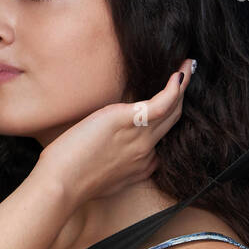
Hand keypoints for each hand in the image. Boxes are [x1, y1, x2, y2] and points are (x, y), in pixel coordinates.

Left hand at [35, 58, 193, 203]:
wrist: (60, 184)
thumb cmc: (69, 179)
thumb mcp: (103, 178)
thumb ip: (116, 166)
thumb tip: (112, 151)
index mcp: (141, 164)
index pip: (161, 138)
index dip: (168, 117)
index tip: (169, 100)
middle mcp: (145, 151)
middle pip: (173, 119)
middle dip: (183, 96)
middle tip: (187, 74)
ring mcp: (139, 137)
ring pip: (172, 109)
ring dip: (183, 84)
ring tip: (189, 64)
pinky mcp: (126, 121)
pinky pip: (161, 104)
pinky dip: (174, 88)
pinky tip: (179, 72)